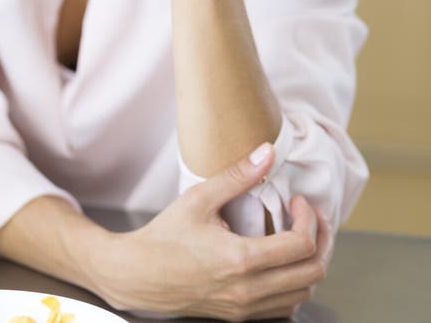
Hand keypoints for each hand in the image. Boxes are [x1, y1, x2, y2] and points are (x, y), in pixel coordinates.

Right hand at [95, 146, 333, 320]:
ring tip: (301, 237)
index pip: (302, 245)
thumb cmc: (164, 236)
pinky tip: (283, 263)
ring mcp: (245, 309)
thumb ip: (238, 176)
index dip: (310, 219)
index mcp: (241, 260)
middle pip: (312, 274)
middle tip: (312, 217)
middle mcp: (248, 291)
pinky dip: (295, 285)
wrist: (137, 275)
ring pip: (303, 294)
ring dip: (311, 264)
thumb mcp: (199, 198)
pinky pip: (285, 308)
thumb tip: (268, 152)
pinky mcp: (239, 317)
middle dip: (322, 241)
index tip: (298, 201)